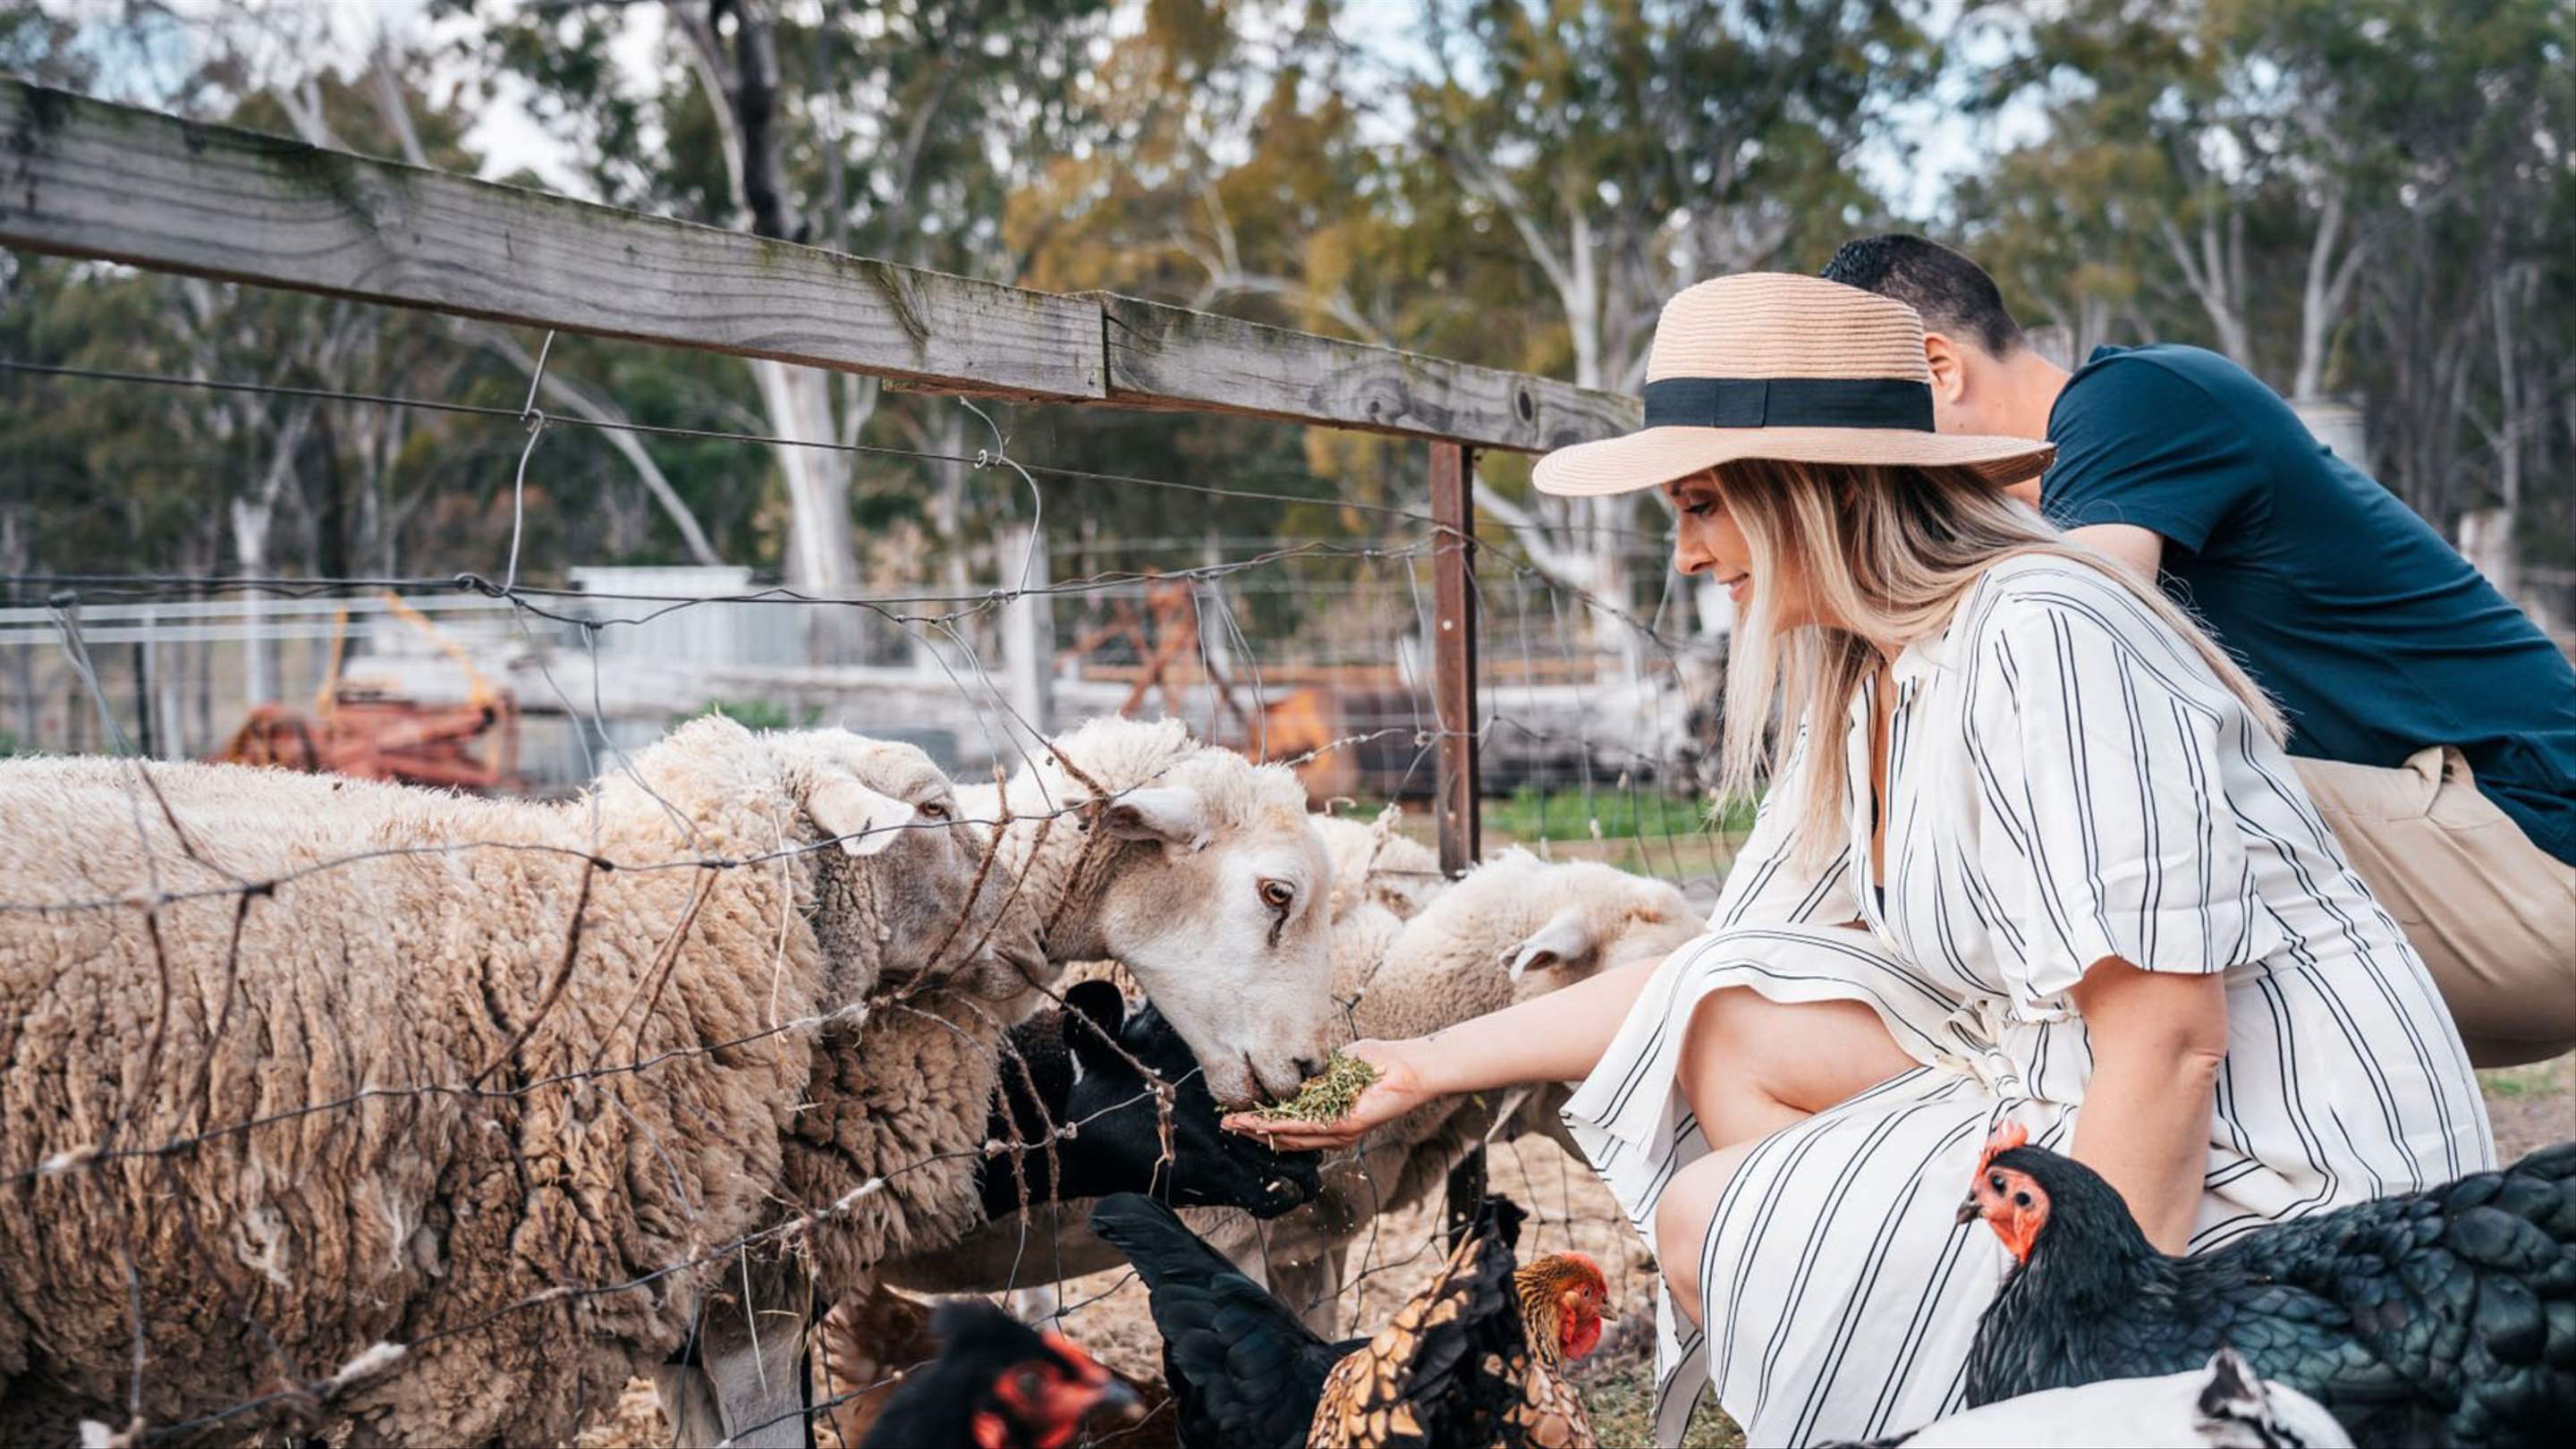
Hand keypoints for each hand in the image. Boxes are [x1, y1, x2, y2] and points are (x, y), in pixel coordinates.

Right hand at [1220, 1039, 1433, 1151]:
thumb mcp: (1337, 1067)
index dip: (1260, 1122)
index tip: (1235, 1113)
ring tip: (1235, 1124)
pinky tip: (1261, 1121)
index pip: (1288, 1126)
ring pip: (1290, 1136)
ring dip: (1260, 1130)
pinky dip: (1282, 1125)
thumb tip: (1291, 1073)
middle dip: (1253, 1130)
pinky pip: (1307, 1127)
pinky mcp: (1345, 1126)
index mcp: (1328, 1118)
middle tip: (1226, 1123)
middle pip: (1284, 1137)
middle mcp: (1332, 1132)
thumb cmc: (1379, 1062)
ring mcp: (1338, 1132)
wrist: (1412, 1067)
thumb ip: (1315, 1074)